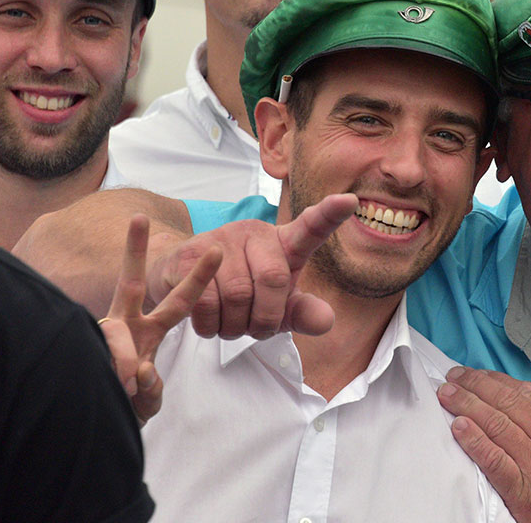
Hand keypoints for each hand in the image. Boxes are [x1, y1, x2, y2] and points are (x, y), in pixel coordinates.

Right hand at [100, 214, 220, 423]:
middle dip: (134, 250)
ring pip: (112, 333)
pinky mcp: (80, 353)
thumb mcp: (146, 401)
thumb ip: (149, 390)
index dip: (198, 277)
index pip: (178, 301)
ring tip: (125, 386)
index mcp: (147, 330)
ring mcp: (101, 338)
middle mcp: (124, 326)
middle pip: (131, 282)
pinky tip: (115, 392)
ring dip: (120, 360)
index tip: (217, 249)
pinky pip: (101, 364)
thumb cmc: (123, 406)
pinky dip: (112, 384)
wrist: (84, 425)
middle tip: (138, 218)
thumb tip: (140, 370)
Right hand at [148, 193, 357, 339]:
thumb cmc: (240, 290)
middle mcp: (254, 232)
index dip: (329, 215)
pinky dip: (211, 326)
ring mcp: (220, 239)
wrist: (181, 281)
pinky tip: (210, 322)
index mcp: (282, 242)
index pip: (310, 227)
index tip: (349, 201)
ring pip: (238, 295)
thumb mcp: (277, 305)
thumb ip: (302, 312)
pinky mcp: (189, 256)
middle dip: (266, 318)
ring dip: (236, 326)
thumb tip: (326, 321)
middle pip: (274, 280)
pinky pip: (207, 302)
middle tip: (256, 328)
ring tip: (231, 324)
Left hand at [437, 366, 530, 522]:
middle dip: (476, 386)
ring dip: (467, 406)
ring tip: (448, 393)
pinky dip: (475, 442)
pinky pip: (495, 463)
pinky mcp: (525, 492)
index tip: (480, 374)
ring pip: (496, 425)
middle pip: (505, 403)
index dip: (498, 381)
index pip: (524, 394)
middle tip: (454, 376)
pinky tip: (459, 427)